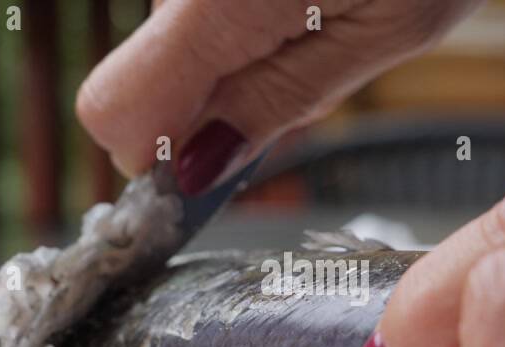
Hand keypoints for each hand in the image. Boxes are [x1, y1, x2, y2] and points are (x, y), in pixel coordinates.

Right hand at [77, 0, 479, 190]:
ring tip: (329, 9)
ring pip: (177, 34)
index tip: (213, 172)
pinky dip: (246, 15)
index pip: (113, 110)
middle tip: (312, 66)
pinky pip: (200, 2)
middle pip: (145, 73)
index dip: (161, 157)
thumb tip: (197, 170)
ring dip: (239, 54)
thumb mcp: (391, 28)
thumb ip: (281, 100)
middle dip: (215, 101)